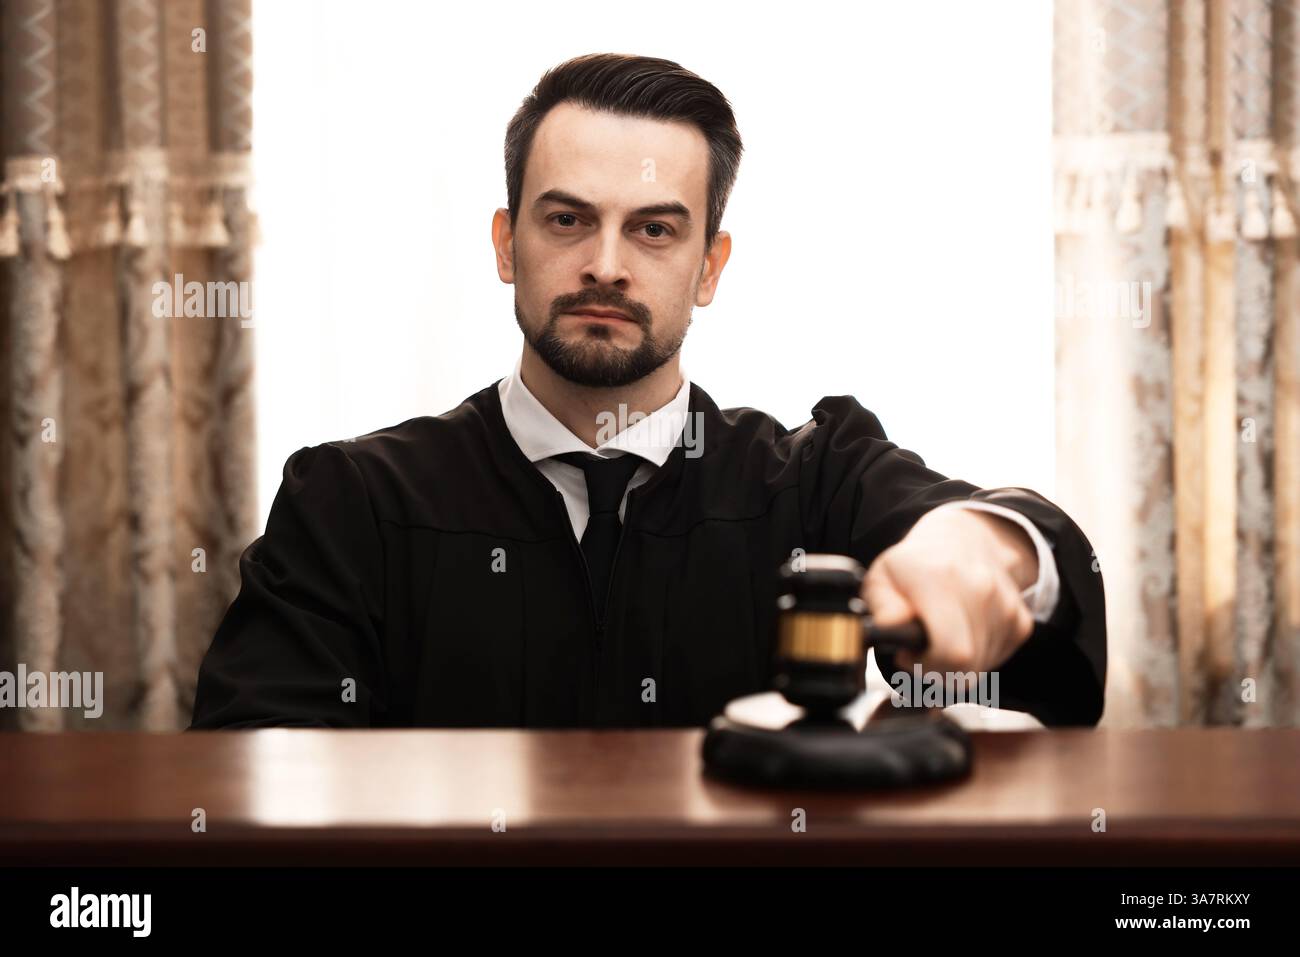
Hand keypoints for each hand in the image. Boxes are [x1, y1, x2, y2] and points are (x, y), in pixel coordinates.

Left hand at [861, 507, 1036, 675]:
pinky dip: (977, 658)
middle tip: (920, 650)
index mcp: (942, 579)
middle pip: (966, 667)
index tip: (907, 654)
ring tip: (940, 637)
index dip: (926, 666)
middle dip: (937, 670)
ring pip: (980, 668)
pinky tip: (961, 634)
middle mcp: (981, 590)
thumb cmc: (915, 566)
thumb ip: (882, 606)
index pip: (951, 651)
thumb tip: (894, 626)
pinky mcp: (1021, 622)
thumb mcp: (881, 578)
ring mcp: (1006, 606)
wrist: (963, 541)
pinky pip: (996, 660)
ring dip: (956, 665)